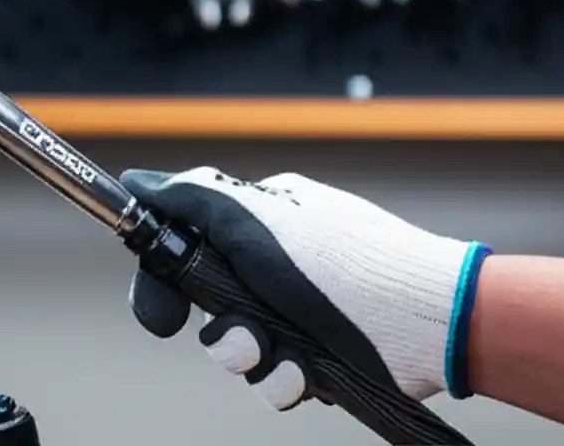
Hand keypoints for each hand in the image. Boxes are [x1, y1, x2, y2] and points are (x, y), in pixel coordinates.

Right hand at [126, 168, 491, 409]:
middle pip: (209, 305)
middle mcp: (276, 265)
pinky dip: (285, 380)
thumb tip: (136, 181)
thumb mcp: (257, 218)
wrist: (427, 322)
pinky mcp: (321, 356)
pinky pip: (277, 378)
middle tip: (242, 334)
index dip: (165, 279)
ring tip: (282, 354)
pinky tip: (306, 374)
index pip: (188, 245)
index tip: (160, 314)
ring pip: (240, 347)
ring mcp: (299, 313)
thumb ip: (191, 199)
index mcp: (259, 222)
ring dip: (253, 358)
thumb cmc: (345, 262)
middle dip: (220, 329)